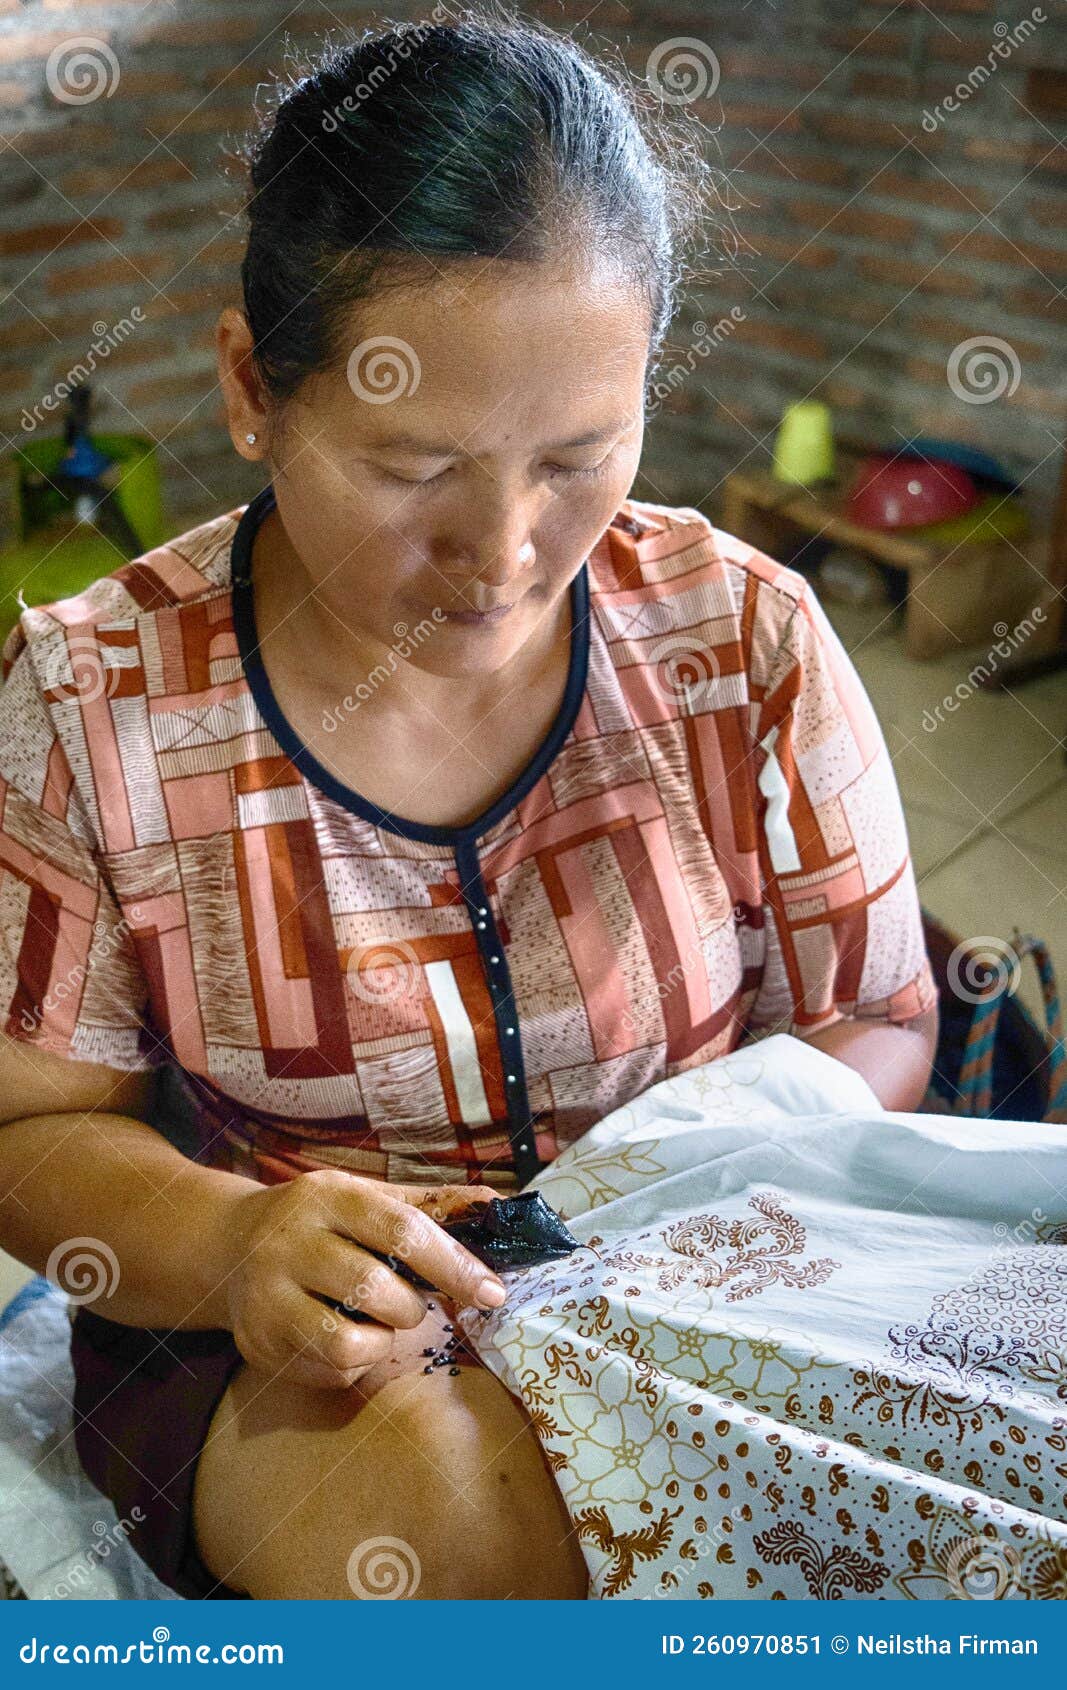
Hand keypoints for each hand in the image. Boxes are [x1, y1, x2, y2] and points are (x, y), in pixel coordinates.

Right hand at [224, 1170, 504, 1387]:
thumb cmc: (318, 1222)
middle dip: (411, 1308)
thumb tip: (500, 1209)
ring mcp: (266, 1297)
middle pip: (376, 1289)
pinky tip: (343, 1335)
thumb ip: (432, 1206)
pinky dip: (355, 1362)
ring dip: (382, 1341)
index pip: (402, 1230)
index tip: (492, 1291)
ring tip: (374, 1321)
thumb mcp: (366, 1198)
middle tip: (409, 1303)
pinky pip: (328, 1371)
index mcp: (327, 1197)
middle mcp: (289, 1243)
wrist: (228, 1247)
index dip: (454, 1264)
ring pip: (349, 1343)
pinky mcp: (257, 1344)